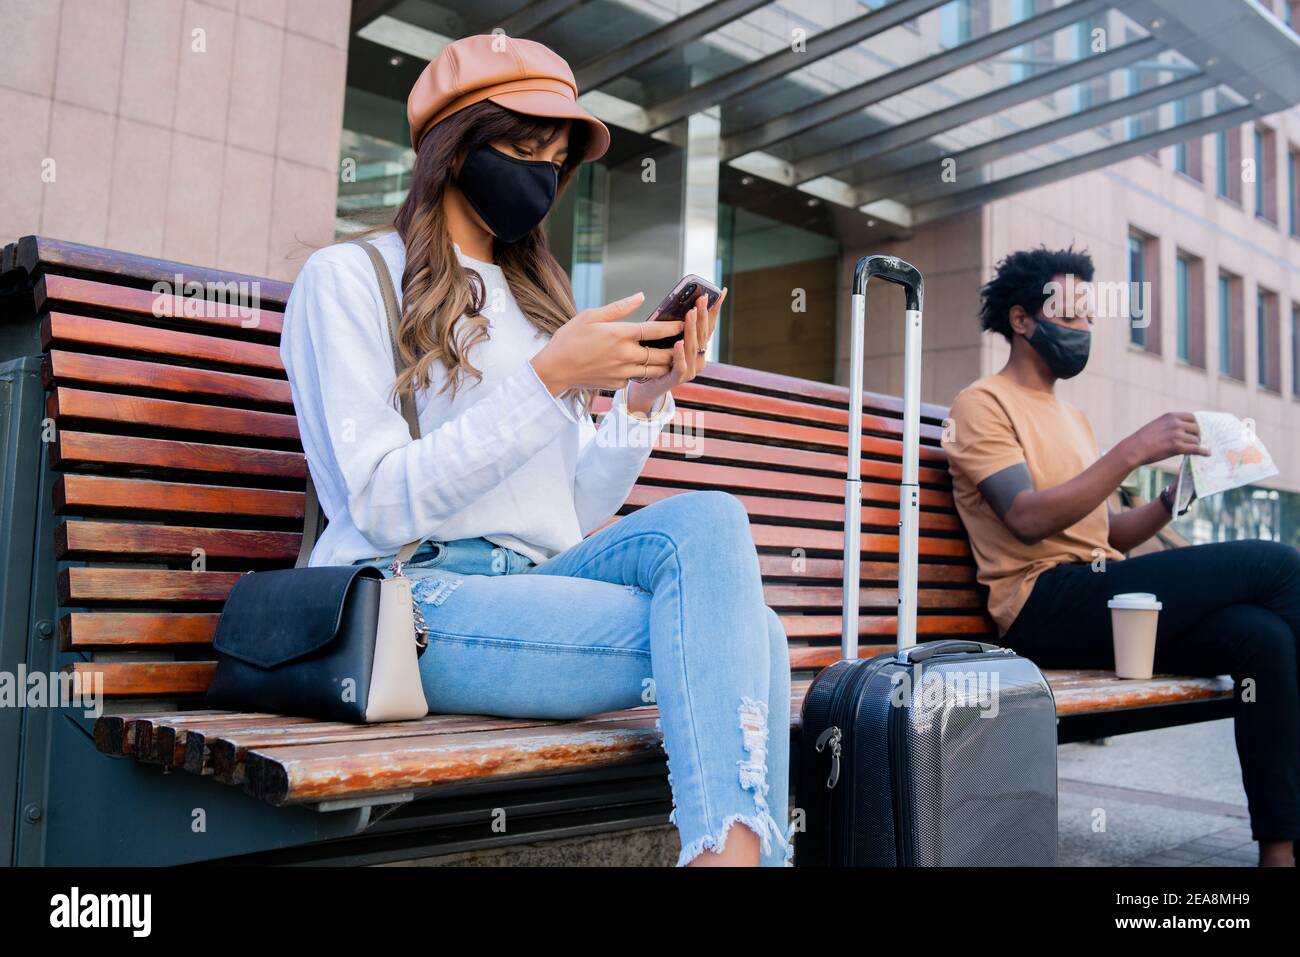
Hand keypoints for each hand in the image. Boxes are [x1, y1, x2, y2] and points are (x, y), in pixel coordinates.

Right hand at [530, 292, 683, 393]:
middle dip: (676, 349)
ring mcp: (622, 372)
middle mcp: (625, 355)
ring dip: (665, 363)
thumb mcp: (590, 316)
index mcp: (620, 334)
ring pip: (654, 370)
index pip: (655, 331)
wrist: (554, 369)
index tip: (685, 322)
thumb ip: (619, 308)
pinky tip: (647, 366)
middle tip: (684, 342)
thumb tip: (641, 297)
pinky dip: (644, 372)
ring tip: (673, 355)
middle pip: (662, 354)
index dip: (673, 327)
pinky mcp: (617, 384)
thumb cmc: (569, 339)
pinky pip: (637, 378)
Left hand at [626, 288, 726, 414]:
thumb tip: (679, 302)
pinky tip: (679, 343)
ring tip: (691, 314)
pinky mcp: (677, 380)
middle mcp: (698, 359)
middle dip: (703, 315)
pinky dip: (680, 354)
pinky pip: (680, 366)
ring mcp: (690, 370)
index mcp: (698, 348)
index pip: (709, 326)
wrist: (645, 388)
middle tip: (702, 298)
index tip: (721, 292)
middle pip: (702, 334)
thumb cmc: (657, 361)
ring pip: (693, 347)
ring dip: (692, 329)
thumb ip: (675, 326)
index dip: (714, 310)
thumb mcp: (668, 340)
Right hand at [1121, 412, 1208, 467]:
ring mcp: (1176, 434)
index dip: (1197, 424)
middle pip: (1197, 428)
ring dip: (1197, 445)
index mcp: (1171, 416)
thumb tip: (1185, 429)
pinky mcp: (1177, 446)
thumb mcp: (1158, 425)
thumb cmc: (1144, 439)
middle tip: (1199, 442)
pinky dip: (1203, 451)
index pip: (1193, 417)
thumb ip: (1171, 424)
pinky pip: (1195, 448)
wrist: (1134, 449)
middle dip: (1198, 436)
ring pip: (1196, 439)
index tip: (1199, 430)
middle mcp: (1175, 423)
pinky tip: (1206, 453)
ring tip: (1197, 449)